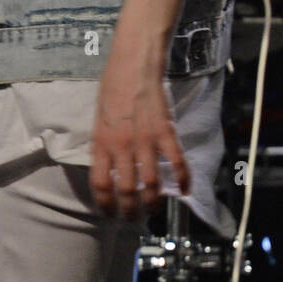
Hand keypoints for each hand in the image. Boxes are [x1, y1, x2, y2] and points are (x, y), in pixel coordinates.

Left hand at [91, 44, 189, 220]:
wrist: (134, 62)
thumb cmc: (112, 85)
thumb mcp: (99, 117)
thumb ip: (104, 143)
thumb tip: (109, 167)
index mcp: (101, 142)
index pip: (100, 184)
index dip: (105, 205)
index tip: (110, 213)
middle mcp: (121, 146)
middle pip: (127, 191)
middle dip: (131, 211)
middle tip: (135, 218)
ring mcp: (144, 139)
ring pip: (151, 184)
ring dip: (154, 202)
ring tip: (155, 209)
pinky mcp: (165, 131)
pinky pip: (175, 162)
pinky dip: (182, 180)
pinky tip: (184, 191)